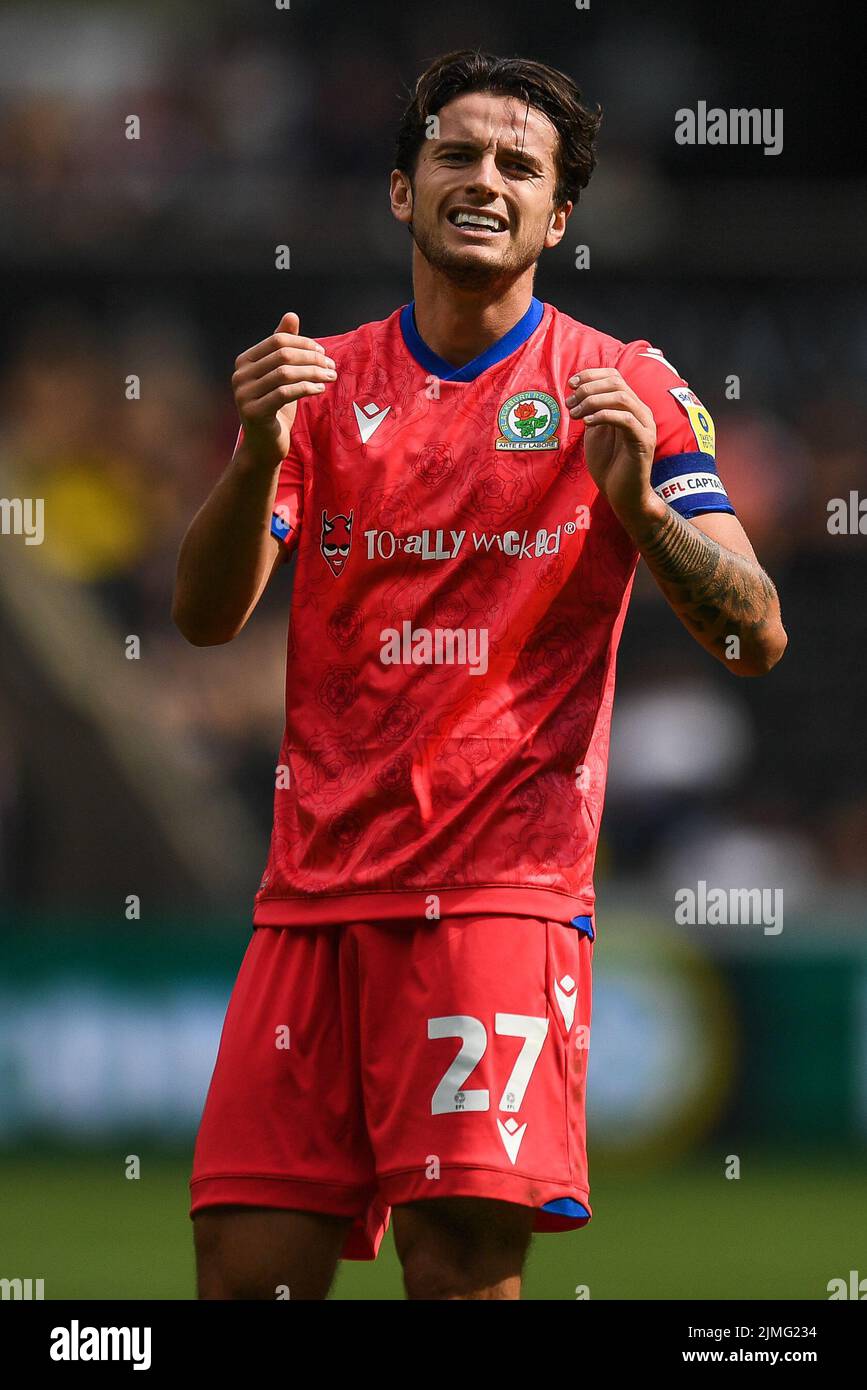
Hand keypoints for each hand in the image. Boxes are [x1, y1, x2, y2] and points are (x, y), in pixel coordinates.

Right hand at [231, 312, 336, 467]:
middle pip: (283, 354)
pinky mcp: (254, 412)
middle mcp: (240, 375)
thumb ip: (283, 347)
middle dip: (312, 358)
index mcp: (244, 361)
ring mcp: (244, 394)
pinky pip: (285, 393)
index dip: (304, 343)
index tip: (324, 353)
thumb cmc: (276, 408)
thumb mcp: (281, 375)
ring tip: (331, 377)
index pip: (278, 340)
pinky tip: (320, 390)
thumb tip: (291, 315)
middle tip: (332, 366)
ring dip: (313, 372)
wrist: (264, 446)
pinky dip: (307, 388)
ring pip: (286, 373)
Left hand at [566, 368, 658, 524]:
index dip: (592, 375)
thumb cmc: (609, 465)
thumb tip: (577, 394)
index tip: (571, 384)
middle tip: (569, 402)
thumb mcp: (595, 433)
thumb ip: (591, 412)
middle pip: (617, 382)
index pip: (614, 376)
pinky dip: (603, 416)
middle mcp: (640, 412)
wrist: (623, 495)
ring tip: (575, 414)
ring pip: (621, 397)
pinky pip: (625, 420)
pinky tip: (587, 423)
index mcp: (629, 407)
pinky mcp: (643, 441)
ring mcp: (644, 426)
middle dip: (588, 388)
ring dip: (593, 401)